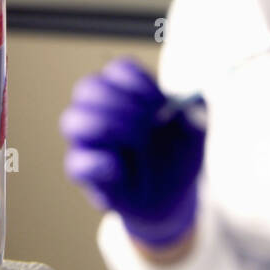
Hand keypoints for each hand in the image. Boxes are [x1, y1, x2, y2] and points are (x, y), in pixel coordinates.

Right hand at [60, 58, 204, 246]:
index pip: (117, 70)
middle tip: (149, 122)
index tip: (161, 103)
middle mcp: (98, 112)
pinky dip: (100, 163)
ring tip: (137, 142)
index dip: (138, 82)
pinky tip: (121, 169)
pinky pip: (76, 163)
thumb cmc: (177, 158)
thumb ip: (197, 110)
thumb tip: (184, 102)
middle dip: (122, 103)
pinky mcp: (85, 173)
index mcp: (123, 94)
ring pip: (72, 120)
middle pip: (87, 87)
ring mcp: (87, 142)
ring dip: (108, 126)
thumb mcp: (197, 132)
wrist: (172, 198)